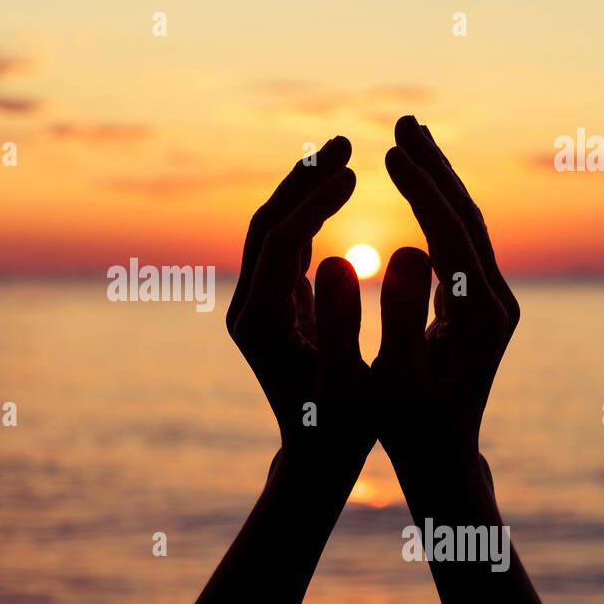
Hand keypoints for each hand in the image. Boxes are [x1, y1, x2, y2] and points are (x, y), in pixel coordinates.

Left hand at [225, 136, 376, 479]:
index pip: (280, 243)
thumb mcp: (350, 383)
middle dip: (304, 181)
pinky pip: (285, 249)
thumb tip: (340, 258)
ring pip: (272, 233)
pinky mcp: (272, 308)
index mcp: (260, 324)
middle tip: (347, 142)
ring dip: (305, 192)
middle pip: (266, 227)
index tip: (356, 168)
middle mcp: (247, 309)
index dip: (316, 201)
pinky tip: (339, 193)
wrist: (316, 460)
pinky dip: (309, 216)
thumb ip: (344, 323)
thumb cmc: (341, 430)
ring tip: (346, 157)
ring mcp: (255, 307)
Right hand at [374, 116, 520, 513]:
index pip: (452, 235)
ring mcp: (493, 302)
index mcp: (480, 316)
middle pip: (470, 217)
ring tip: (409, 142)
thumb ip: (398, 314)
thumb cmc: (409, 428)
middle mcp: (497, 302)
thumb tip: (403, 247)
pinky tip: (418, 191)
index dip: (420, 190)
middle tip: (405, 123)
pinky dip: (438, 208)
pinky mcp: (481, 306)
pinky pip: (461, 243)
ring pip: (468, 226)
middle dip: (437, 168)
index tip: (388, 152)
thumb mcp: (397, 379)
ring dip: (439, 181)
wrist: (442, 461)